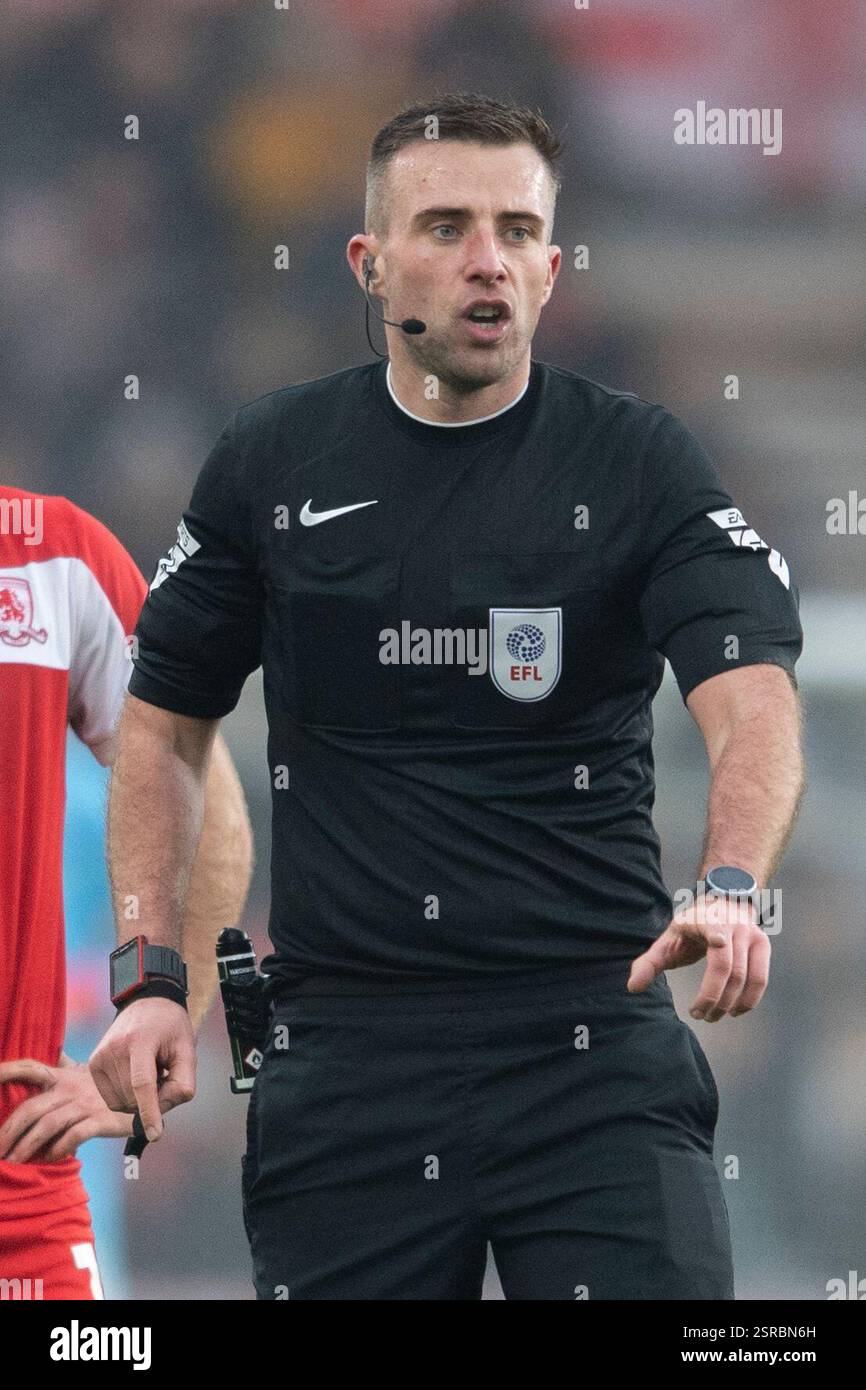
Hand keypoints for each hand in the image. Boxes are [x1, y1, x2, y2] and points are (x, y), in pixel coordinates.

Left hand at [0, 1052, 133, 1161]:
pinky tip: (48, 1159)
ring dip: (26, 1147)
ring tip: (13, 1163)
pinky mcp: (100, 1120)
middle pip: (31, 1108)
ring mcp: (85, 1104)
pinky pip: (73, 1137)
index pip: (29, 1068)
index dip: (7, 1070)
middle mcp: (70, 1088)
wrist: (141, 1094)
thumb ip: (60, 1065)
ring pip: (48, 1125)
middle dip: (9, 1132)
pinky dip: (57, 1150)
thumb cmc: (102, 1086)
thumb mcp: (80, 1072)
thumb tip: (47, 1053)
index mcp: (61, 1075)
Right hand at [88, 996, 195, 1141]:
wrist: (147, 1004)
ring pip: (120, 1103)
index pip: (142, 1083)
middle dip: (152, 1101)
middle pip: (133, 1097)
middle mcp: (115, 1048)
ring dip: (138, 1100)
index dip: (150, 1111)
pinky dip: (125, 1097)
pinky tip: (134, 1076)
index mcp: (141, 1040)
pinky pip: (110, 1098)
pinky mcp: (92, 1064)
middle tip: (163, 1079)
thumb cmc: (171, 1028)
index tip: (155, 1134)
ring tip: (149, 1073)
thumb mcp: (188, 1051)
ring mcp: (100, 1056)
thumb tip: (162, 1112)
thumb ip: (182, 1084)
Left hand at [627, 893, 768, 1020]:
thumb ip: (649, 963)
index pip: (714, 932)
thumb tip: (633, 988)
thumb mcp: (668, 939)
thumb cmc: (691, 928)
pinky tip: (735, 1011)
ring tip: (713, 1016)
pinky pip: (760, 978)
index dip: (715, 943)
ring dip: (730, 1003)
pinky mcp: (763, 944)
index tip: (715, 946)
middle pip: (728, 969)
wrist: (722, 904)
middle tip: (699, 1015)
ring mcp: (751, 933)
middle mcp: (732, 924)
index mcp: (706, 919)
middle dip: (713, 997)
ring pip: (746, 977)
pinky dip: (749, 999)